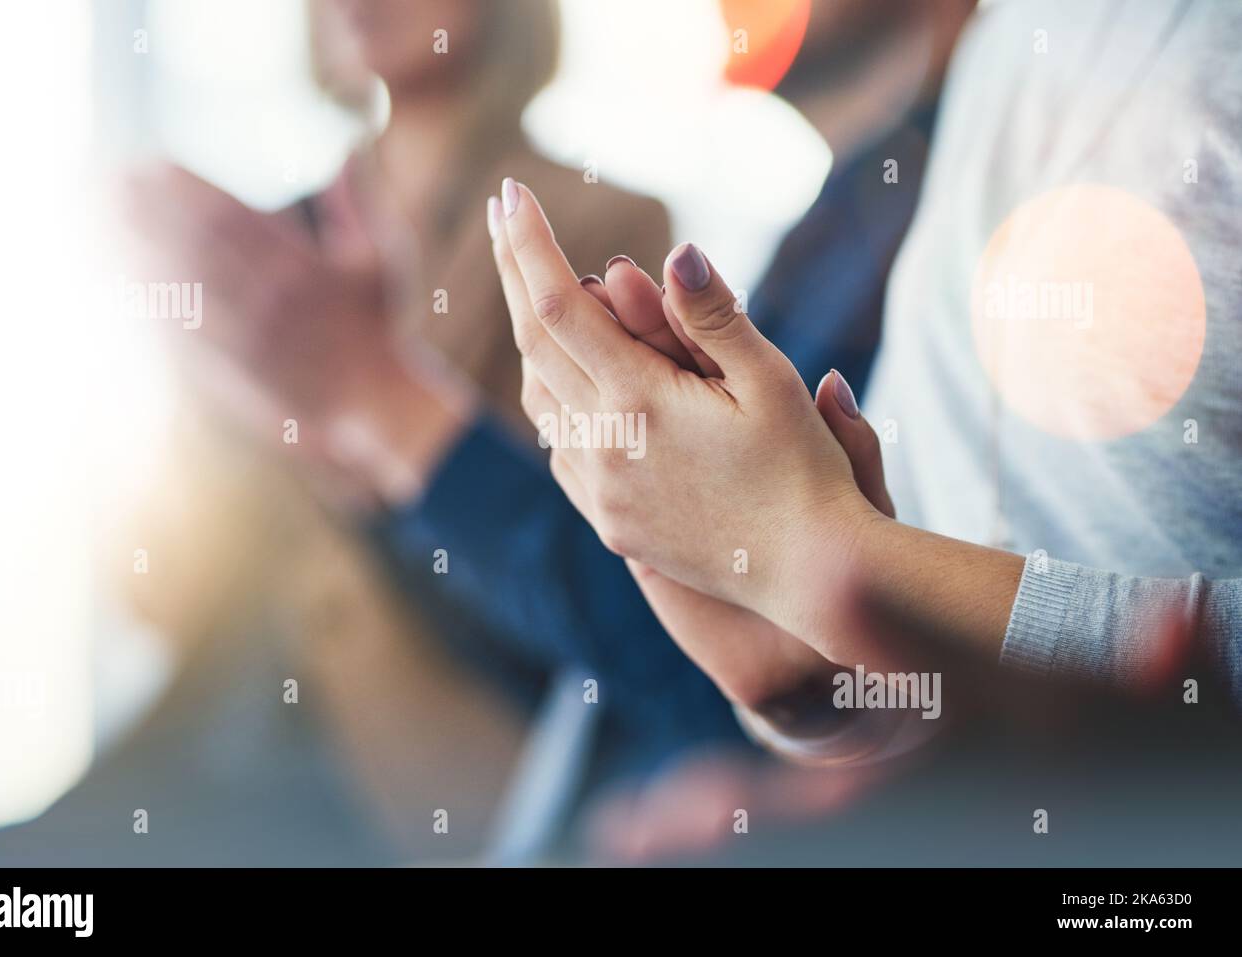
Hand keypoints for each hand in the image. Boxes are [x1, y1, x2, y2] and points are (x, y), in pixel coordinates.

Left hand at [124, 162, 471, 505]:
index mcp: (303, 270)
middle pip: (196, 245)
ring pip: (181, 285)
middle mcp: (268, 303)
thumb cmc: (377, 326)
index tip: (156, 161)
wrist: (370, 403)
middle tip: (113, 176)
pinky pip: (181, 328)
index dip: (187, 188)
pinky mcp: (231, 368)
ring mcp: (245, 338)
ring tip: (106, 214)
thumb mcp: (382, 259)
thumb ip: (356, 204)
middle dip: (151, 207)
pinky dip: (151, 299)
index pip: (232, 218)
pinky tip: (127, 275)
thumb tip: (345, 149)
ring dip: (138, 246)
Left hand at [489, 178, 886, 661]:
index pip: (557, 304)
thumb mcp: (772, 382)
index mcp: (639, 403)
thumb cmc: (806, 472)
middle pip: (534, 345)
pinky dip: (555, 399)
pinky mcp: (610, 522)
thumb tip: (675, 252)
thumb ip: (714, 315)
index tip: (510, 191)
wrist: (812, 575)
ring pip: (540, 398)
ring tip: (531, 287)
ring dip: (532, 338)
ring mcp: (601, 492)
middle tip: (503, 216)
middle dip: (514, 272)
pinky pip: (561, 449)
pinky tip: (566, 380)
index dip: (528, 244)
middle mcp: (603, 448)